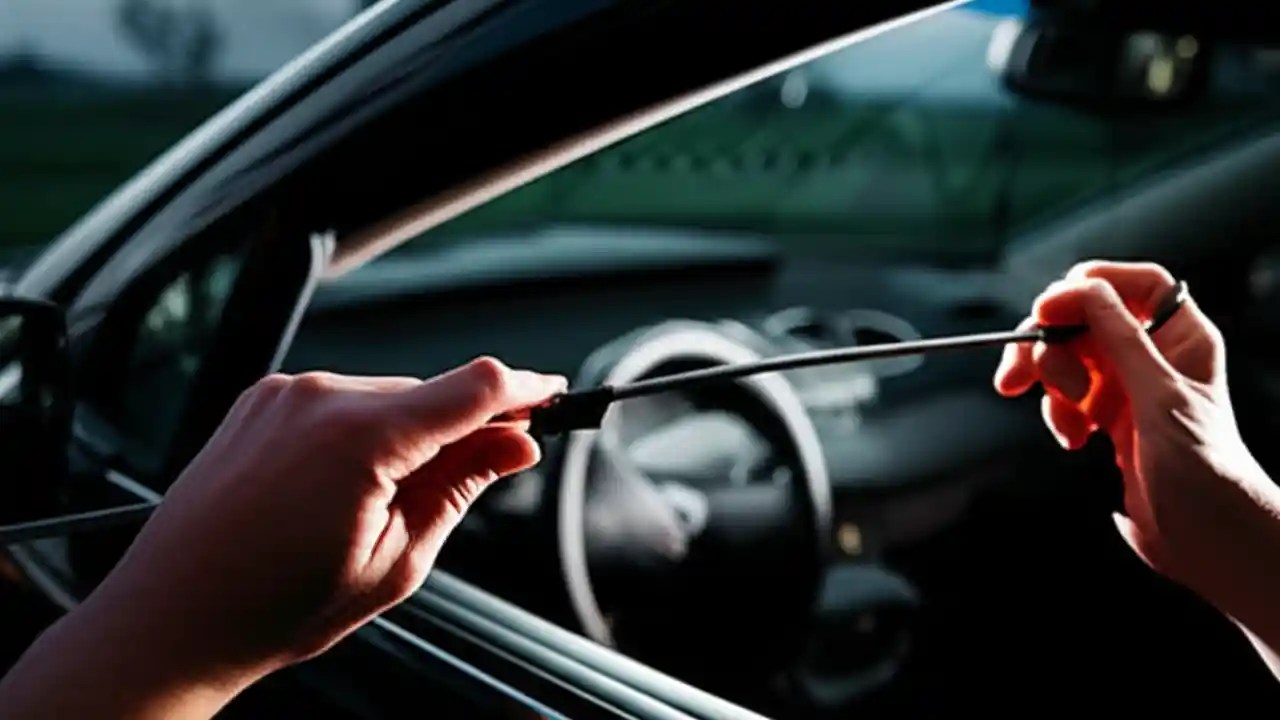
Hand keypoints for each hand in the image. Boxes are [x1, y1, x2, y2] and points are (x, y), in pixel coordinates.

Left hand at [0, 357, 564, 717]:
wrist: (169, 620)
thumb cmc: (270, 607)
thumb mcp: (395, 561)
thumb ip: (461, 487)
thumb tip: (515, 445)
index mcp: (359, 437)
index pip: (472, 386)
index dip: (525, 388)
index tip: (553, 396)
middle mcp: (317, 397)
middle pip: (430, 393)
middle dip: (465, 427)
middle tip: (483, 476)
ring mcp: (283, 395)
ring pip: (386, 397)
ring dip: (411, 434)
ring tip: (384, 509)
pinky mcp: (262, 401)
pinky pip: (341, 401)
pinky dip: (366, 431)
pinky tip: (351, 486)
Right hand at [993, 261, 1279, 642]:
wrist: (1205, 538)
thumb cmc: (1202, 470)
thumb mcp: (1159, 397)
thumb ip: (1119, 339)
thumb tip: (1080, 289)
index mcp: (1181, 338)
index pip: (1135, 284)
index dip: (1089, 286)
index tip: (1046, 310)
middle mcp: (1153, 355)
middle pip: (1084, 320)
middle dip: (1048, 347)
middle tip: (1019, 376)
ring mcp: (1127, 387)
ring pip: (1066, 358)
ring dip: (1051, 388)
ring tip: (1066, 423)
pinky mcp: (1106, 418)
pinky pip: (1064, 397)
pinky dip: (1057, 415)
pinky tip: (1075, 440)